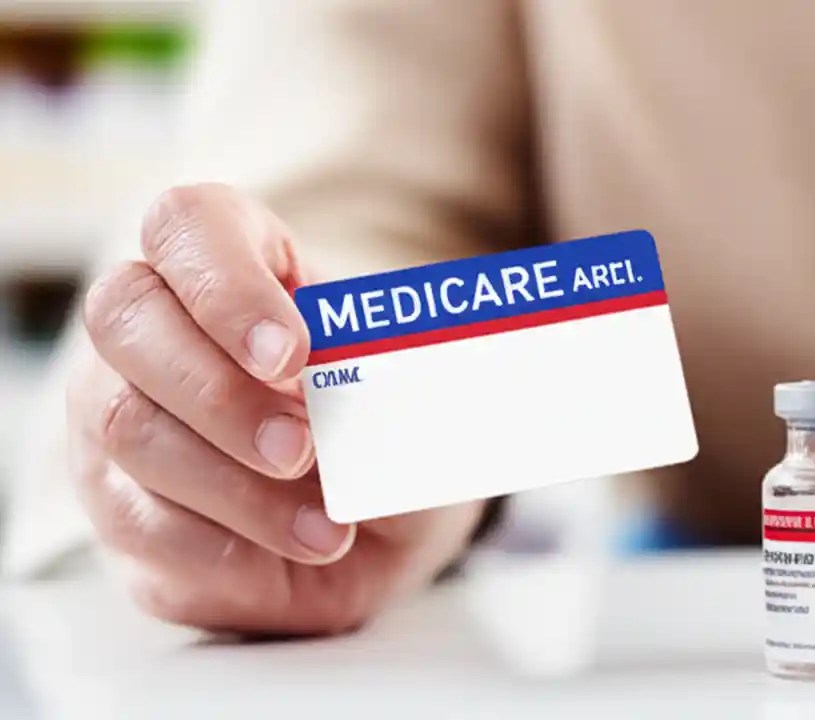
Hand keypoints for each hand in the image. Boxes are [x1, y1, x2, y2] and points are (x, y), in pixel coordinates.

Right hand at [68, 184, 485, 634]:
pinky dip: (232, 544)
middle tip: (300, 447)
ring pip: (129, 430)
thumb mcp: (420, 379)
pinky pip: (140, 524)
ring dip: (237, 486)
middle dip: (219, 392)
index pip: (187, 224)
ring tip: (331, 524)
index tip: (293, 352)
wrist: (382, 511)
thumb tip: (408, 376)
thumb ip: (406, 359)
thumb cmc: (392, 416)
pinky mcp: (124, 507)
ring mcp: (121, 416)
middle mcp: (151, 328)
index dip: (226, 283)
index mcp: (227, 260)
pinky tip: (305, 545)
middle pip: (126, 320)